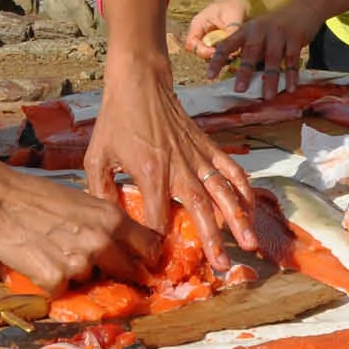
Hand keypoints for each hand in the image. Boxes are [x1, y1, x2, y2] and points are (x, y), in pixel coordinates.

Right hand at [0, 167, 160, 295]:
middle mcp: (102, 242)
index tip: (147, 264)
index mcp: (112, 218)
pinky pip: (61, 290)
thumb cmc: (38, 196)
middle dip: (121, 274)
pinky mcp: (55, 280)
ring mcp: (79, 264)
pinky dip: (51, 282)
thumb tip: (120, 244)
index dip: (148, 257)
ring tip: (54, 253)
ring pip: (89, 281)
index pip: (149, 246)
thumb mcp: (83, 202)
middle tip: (105, 270)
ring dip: (77, 274)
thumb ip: (104, 223)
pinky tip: (38, 262)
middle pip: (128, 272)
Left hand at [84, 67, 260, 269]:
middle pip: (200, 209)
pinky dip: (244, 188)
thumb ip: (100, 191)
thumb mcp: (97, 156)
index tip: (159, 264)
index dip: (158, 243)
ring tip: (248, 242)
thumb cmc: (117, 119)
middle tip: (221, 266)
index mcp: (150, 171)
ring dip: (237, 217)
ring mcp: (197, 156)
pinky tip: (252, 208)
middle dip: (211, 239)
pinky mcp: (207, 146)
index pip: (157, 218)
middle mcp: (178, 166)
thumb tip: (108, 222)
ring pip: (222, 191)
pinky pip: (231, 168)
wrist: (140, 82)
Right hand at [184, 0, 246, 60]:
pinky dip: (228, 56)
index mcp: (198, 24)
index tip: (215, 52)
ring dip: (221, 58)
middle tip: (228, 57)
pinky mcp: (220, 45)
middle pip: (199, 52)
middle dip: (212, 56)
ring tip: (235, 55)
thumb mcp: (233, 17)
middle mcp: (201, 34)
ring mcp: (210, 41)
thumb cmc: (235, 5)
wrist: (245, 2)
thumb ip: (231, 33)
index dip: (201, 51)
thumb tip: (232, 51)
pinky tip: (237, 54)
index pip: (191, 43)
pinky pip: (220, 55)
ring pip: (210, 56)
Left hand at [204, 6, 319, 97]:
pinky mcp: (295, 38)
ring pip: (273, 58)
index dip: (218, 60)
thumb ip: (250, 50)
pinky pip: (292, 59)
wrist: (303, 7)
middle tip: (239, 90)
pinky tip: (290, 88)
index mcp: (246, 30)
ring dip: (270, 78)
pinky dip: (291, 75)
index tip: (210, 77)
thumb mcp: (258, 32)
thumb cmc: (276, 26)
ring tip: (267, 96)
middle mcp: (260, 30)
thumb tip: (239, 77)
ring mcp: (279, 33)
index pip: (227, 44)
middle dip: (245, 71)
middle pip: (251, 51)